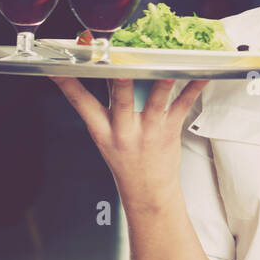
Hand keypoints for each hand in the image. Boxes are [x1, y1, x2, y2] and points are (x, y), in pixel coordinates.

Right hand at [48, 77, 208, 210]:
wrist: (148, 191)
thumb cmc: (127, 162)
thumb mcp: (106, 138)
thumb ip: (105, 109)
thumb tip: (106, 74)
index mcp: (103, 130)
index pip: (81, 103)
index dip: (68, 85)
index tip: (59, 68)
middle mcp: (124, 130)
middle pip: (120, 102)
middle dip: (120, 84)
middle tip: (120, 67)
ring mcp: (148, 131)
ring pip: (154, 104)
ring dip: (161, 87)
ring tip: (167, 71)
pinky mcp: (169, 131)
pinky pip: (182, 107)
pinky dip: (192, 91)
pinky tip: (200, 77)